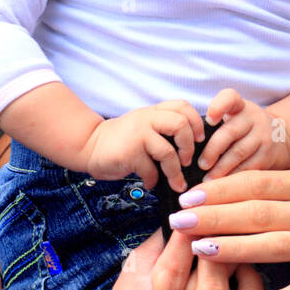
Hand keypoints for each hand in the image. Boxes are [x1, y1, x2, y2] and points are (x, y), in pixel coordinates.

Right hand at [57, 229, 263, 289]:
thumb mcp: (128, 280)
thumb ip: (152, 248)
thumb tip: (178, 216)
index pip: (176, 257)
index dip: (189, 230)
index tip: (196, 206)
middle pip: (206, 270)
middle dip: (215, 238)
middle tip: (222, 211)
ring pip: (226, 285)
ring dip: (231, 254)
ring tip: (233, 230)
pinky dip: (251, 279)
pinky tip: (245, 262)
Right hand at [83, 99, 206, 190]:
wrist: (89, 146)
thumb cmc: (123, 140)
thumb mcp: (144, 126)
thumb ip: (163, 129)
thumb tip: (194, 149)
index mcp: (153, 112)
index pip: (182, 106)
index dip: (197, 122)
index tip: (200, 139)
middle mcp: (146, 119)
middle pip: (180, 124)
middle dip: (189, 146)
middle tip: (188, 161)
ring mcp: (137, 135)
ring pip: (168, 152)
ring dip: (175, 172)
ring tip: (176, 183)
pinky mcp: (128, 153)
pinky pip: (150, 169)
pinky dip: (154, 180)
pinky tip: (151, 183)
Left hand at [198, 88, 289, 179]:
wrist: (282, 137)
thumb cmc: (245, 130)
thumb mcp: (235, 118)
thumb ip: (215, 127)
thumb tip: (184, 147)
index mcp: (240, 107)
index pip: (230, 98)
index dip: (219, 107)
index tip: (208, 120)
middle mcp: (253, 118)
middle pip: (230, 132)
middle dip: (212, 150)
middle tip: (200, 165)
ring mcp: (263, 136)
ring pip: (238, 152)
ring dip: (220, 168)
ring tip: (207, 180)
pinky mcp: (268, 154)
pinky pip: (248, 167)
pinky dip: (233, 177)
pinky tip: (222, 186)